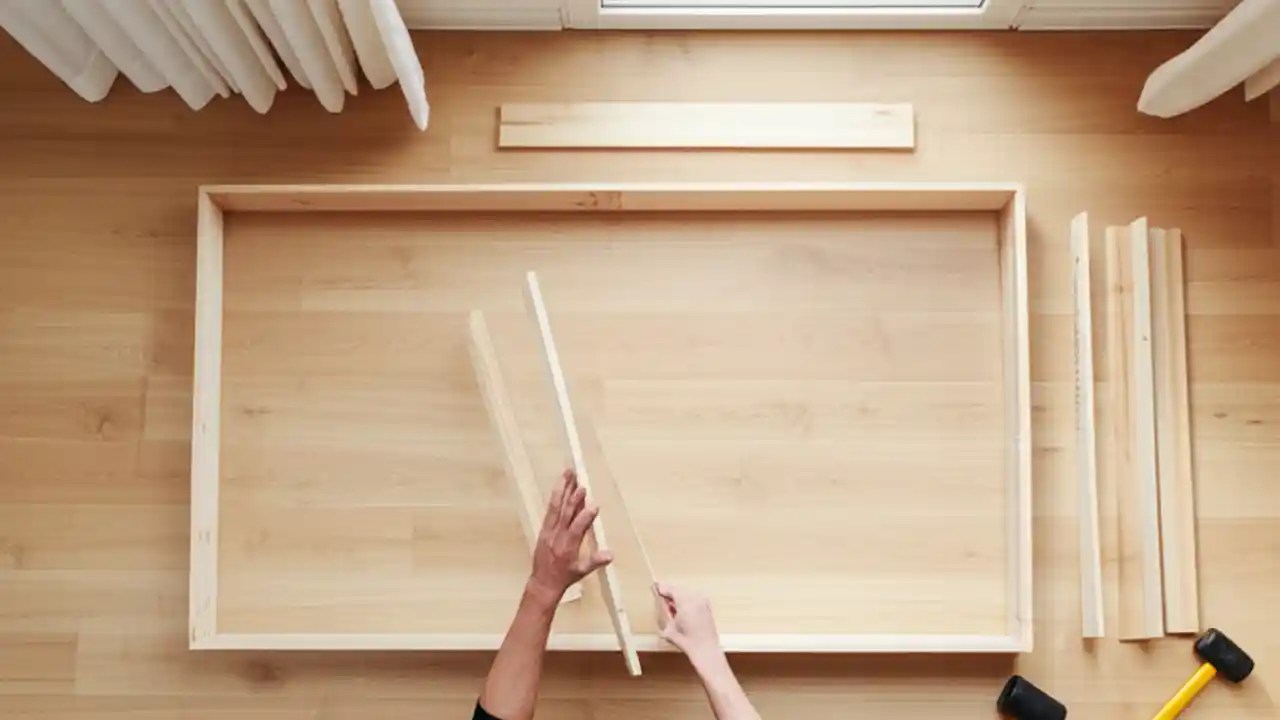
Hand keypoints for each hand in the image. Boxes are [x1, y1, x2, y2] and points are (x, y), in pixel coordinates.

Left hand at [527, 470, 612, 604]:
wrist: (543, 582)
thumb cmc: (564, 577)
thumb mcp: (581, 571)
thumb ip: (595, 561)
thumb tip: (611, 555)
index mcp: (568, 546)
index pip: (577, 528)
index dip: (585, 517)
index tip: (594, 505)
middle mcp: (557, 536)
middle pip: (565, 513)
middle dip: (573, 498)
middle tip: (580, 483)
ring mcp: (549, 531)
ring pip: (555, 507)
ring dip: (562, 490)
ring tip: (567, 475)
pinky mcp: (544, 529)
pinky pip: (550, 511)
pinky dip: (555, 498)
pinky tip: (559, 487)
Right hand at [655, 583, 723, 661]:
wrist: (705, 650)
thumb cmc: (686, 641)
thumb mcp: (669, 629)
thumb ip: (664, 615)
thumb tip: (661, 608)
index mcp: (685, 602)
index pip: (671, 589)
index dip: (663, 588)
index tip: (656, 588)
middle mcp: (695, 599)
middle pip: (680, 590)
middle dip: (671, 592)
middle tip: (662, 595)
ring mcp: (703, 603)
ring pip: (688, 594)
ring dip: (679, 597)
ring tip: (671, 603)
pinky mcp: (708, 609)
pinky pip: (695, 599)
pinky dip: (688, 601)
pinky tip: (683, 609)